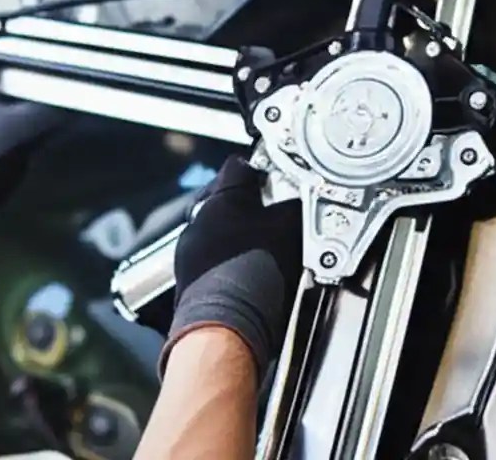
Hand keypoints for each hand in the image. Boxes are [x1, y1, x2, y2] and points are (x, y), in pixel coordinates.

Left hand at [164, 156, 302, 374]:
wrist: (226, 330)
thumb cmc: (255, 277)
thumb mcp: (291, 230)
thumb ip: (297, 206)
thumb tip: (306, 199)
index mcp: (220, 198)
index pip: (240, 165)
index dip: (264, 169)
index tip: (278, 176)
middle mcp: (198, 221)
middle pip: (228, 200)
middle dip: (252, 207)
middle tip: (278, 216)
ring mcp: (189, 253)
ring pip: (219, 232)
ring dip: (240, 237)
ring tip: (267, 251)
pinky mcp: (188, 282)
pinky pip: (213, 261)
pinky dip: (230, 264)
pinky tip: (250, 277)